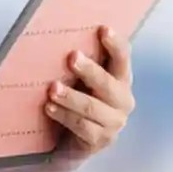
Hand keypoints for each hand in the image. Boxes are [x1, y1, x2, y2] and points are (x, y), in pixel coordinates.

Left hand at [44, 25, 135, 171]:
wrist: (72, 141)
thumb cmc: (77, 99)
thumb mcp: (81, 80)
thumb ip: (80, 63)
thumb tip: (59, 38)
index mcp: (121, 79)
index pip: (123, 58)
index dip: (115, 44)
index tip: (103, 29)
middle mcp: (123, 100)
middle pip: (108, 83)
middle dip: (90, 70)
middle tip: (72, 57)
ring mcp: (113, 123)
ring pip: (92, 107)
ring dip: (71, 97)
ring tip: (52, 89)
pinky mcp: (99, 140)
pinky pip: (81, 126)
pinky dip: (64, 116)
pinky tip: (50, 108)